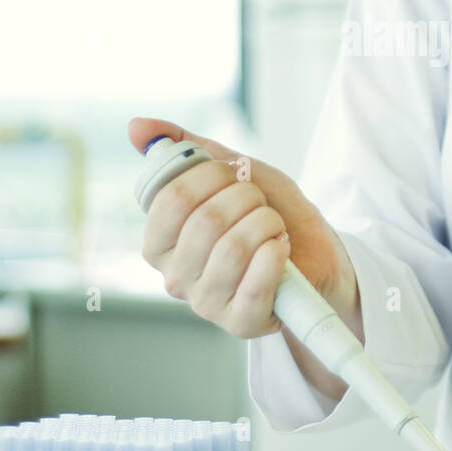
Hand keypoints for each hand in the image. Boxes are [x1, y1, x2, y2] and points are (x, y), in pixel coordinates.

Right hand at [127, 117, 358, 339]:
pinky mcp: (240, 323)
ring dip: (267, 224)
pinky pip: (256, 282)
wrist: (314, 249)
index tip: (234, 173)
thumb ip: (185, 149)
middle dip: (247, 198)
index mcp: (160, 240)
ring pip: (234, 247)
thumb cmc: (266, 210)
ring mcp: (206, 303)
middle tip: (260, 202)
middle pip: (206, 220)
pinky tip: (281, 249)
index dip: (212, 175)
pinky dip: (276, 254)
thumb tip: (136, 127)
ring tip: (273, 226)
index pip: (172, 197)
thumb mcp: (229, 171)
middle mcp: (174, 276)